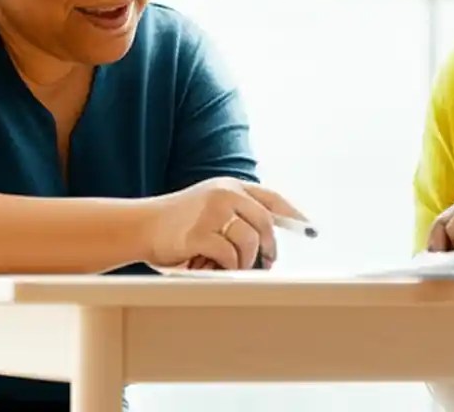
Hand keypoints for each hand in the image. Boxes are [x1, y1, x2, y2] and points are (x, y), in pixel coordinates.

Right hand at [142, 177, 305, 270]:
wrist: (142, 226)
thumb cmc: (178, 223)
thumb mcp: (209, 206)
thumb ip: (236, 214)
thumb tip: (269, 244)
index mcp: (229, 186)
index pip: (271, 199)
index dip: (294, 215)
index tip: (312, 229)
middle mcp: (224, 193)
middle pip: (265, 222)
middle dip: (270, 247)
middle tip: (266, 264)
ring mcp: (212, 211)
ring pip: (250, 241)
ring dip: (246, 261)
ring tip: (233, 267)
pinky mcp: (200, 232)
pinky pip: (230, 256)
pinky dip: (229, 268)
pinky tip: (217, 267)